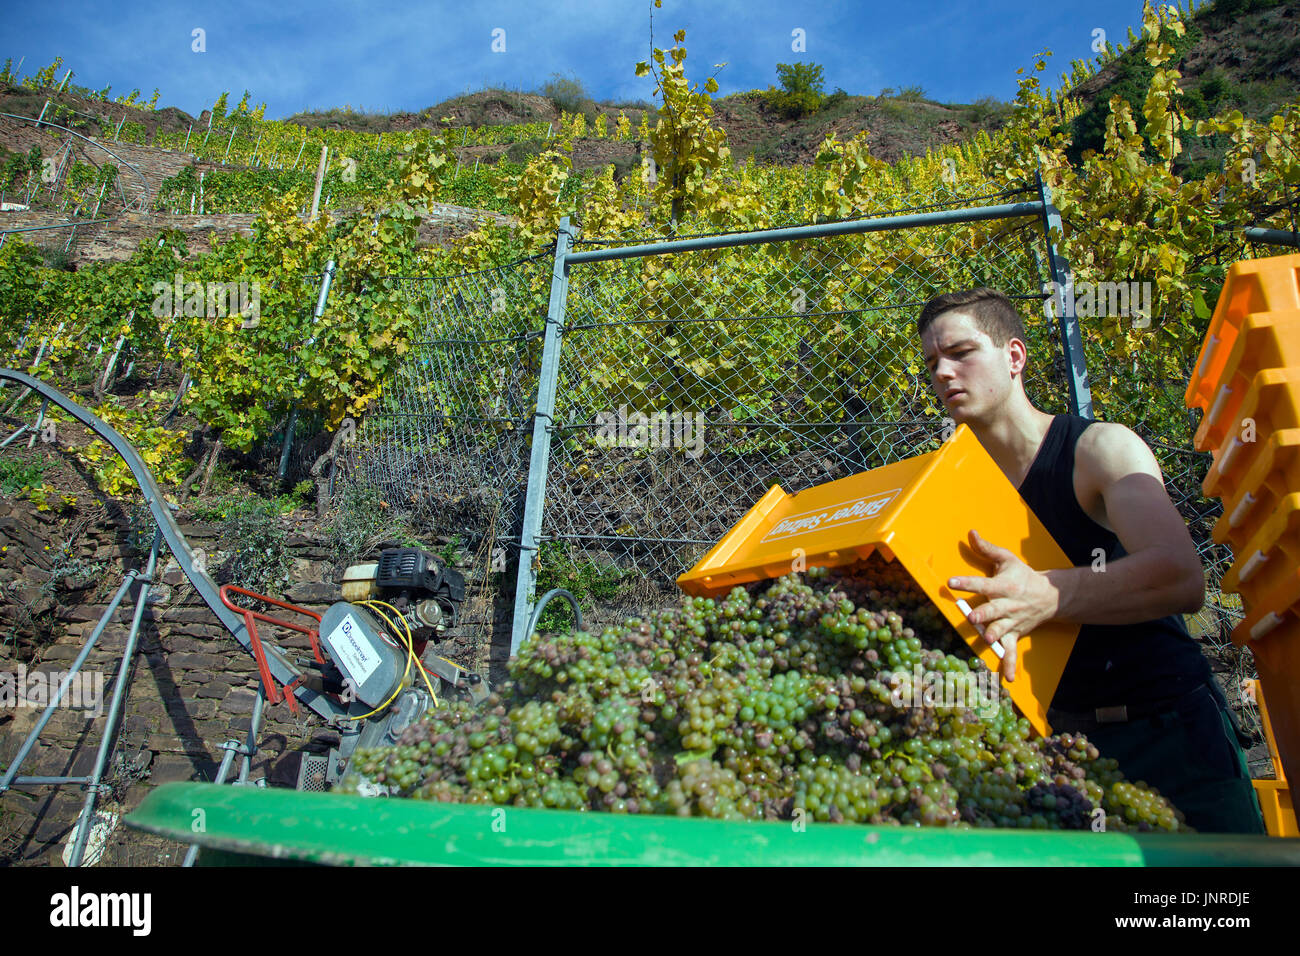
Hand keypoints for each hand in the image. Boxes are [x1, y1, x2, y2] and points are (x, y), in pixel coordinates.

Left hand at [946, 529, 1060, 682]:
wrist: (1049, 596)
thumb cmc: (1022, 575)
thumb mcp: (1007, 559)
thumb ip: (987, 549)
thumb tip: (970, 532)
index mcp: (1003, 586)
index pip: (982, 584)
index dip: (967, 583)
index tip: (950, 582)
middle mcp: (1008, 605)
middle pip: (994, 610)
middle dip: (984, 613)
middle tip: (973, 617)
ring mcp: (1012, 622)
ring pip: (1002, 630)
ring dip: (995, 635)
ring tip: (986, 640)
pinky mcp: (1015, 634)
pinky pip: (1013, 652)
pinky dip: (1011, 665)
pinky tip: (1007, 679)